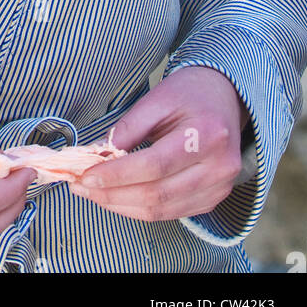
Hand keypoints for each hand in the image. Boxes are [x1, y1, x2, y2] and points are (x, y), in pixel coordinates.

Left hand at [68, 66, 248, 220]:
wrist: (225, 98)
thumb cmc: (190, 93)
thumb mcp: (157, 98)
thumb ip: (129, 128)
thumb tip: (100, 154)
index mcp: (206, 135)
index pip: (154, 165)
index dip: (117, 175)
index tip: (86, 176)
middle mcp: (218, 167)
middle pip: (157, 194)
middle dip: (113, 195)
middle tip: (81, 187)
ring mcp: (219, 187)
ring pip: (163, 211)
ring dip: (123, 206)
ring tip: (94, 195)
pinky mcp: (213, 199)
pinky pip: (172, 213)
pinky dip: (141, 210)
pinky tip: (119, 199)